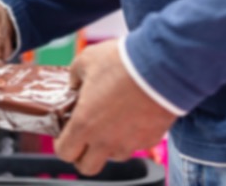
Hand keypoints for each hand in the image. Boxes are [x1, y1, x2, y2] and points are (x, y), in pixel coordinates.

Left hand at [55, 40, 176, 175]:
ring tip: (113, 121)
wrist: (163, 65)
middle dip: (83, 155)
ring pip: (114, 155)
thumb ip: (75, 77)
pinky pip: (137, 144)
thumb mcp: (86, 60)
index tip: (65, 133)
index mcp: (84, 124)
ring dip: (110, 144)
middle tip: (85, 137)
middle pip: (88, 166)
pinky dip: (133, 135)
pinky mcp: (151, 139)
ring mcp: (130, 143)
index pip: (65, 152)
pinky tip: (134, 115)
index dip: (63, 144)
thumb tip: (75, 84)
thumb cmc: (122, 62)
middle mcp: (106, 140)